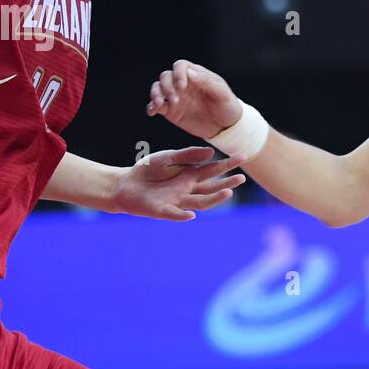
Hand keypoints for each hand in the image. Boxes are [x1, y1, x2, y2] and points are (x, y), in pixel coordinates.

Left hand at [110, 146, 244, 221]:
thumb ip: (187, 156)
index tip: (243, 156)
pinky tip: (191, 215)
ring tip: (228, 192)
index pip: (212, 170)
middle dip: (226, 183)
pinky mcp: (162, 210)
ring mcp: (176, 201)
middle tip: (242, 178)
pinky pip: (173, 214)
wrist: (125, 184)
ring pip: (200, 202)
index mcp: (189, 175)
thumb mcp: (167, 157)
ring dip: (214, 199)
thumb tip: (210, 152)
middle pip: (211, 188)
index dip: (227, 165)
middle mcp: (187, 190)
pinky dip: (182, 216)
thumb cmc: (147, 171)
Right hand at [146, 60, 242, 139]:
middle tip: (176, 100)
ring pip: (158, 88)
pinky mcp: (170, 111)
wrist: (226, 127)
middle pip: (166, 76)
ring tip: (160, 104)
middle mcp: (183, 84)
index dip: (178, 73)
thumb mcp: (222, 94)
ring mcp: (175, 96)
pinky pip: (156, 105)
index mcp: (196, 75)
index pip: (180, 66)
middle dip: (167, 86)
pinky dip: (151, 107)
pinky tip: (153, 112)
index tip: (182, 86)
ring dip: (156, 94)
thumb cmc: (227, 106)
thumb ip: (207, 81)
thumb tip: (190, 72)